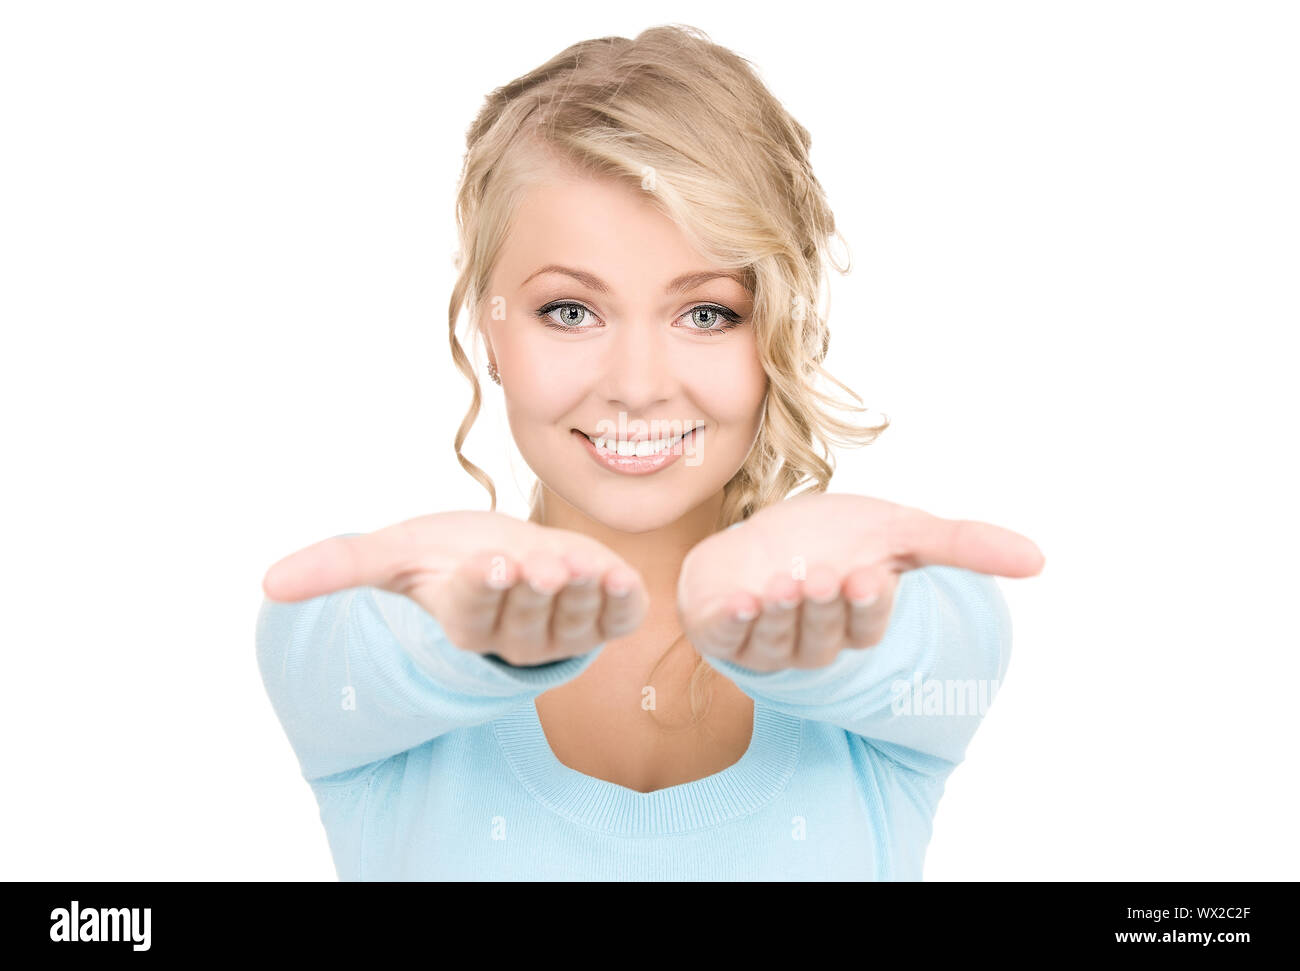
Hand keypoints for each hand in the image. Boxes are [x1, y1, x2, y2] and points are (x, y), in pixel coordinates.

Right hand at [262, 511, 648, 665]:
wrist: (510, 552)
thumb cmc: (448, 554)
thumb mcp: (393, 553)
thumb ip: (338, 565)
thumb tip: (267, 583)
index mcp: (465, 618)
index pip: (473, 610)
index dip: (485, 588)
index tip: (492, 562)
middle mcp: (514, 633)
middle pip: (525, 618)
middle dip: (534, 593)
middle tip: (540, 565)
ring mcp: (562, 631)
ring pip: (573, 622)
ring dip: (581, 596)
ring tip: (584, 568)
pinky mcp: (603, 618)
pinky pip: (615, 621)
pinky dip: (621, 604)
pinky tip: (624, 579)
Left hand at [676, 493, 1043, 670]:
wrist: (756, 540)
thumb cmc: (832, 538)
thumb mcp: (899, 531)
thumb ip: (962, 545)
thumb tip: (1041, 559)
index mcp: (856, 620)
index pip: (868, 623)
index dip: (867, 605)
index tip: (867, 576)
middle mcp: (814, 638)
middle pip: (826, 634)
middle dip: (827, 606)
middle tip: (825, 577)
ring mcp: (767, 640)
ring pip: (780, 639)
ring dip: (782, 614)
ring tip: (781, 584)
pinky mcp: (724, 630)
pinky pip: (730, 635)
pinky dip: (736, 620)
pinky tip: (741, 599)